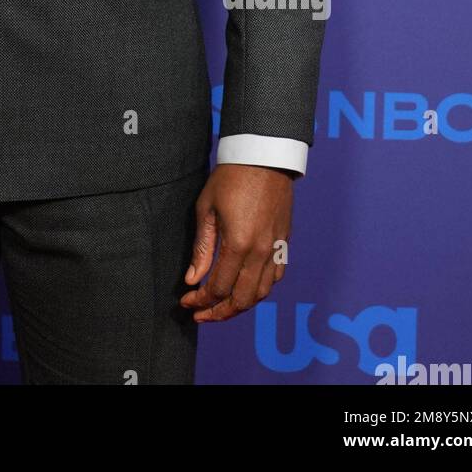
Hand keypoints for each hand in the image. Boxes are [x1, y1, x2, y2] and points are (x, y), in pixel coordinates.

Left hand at [179, 163, 292, 321]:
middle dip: (219, 312)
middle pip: (242, 299)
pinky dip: (260, 289)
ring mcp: (276, 248)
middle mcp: (260, 252)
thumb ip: (202, 248)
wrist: (263, 157)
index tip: (186, 301)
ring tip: (221, 307)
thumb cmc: (230, 178)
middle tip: (201, 313)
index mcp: (238, 243)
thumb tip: (193, 279)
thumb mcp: (206, 209)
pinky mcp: (284, 242)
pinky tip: (245, 288)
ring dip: (241, 305)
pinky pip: (276, 277)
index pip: (218, 288)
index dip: (201, 300)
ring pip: (261, 293)